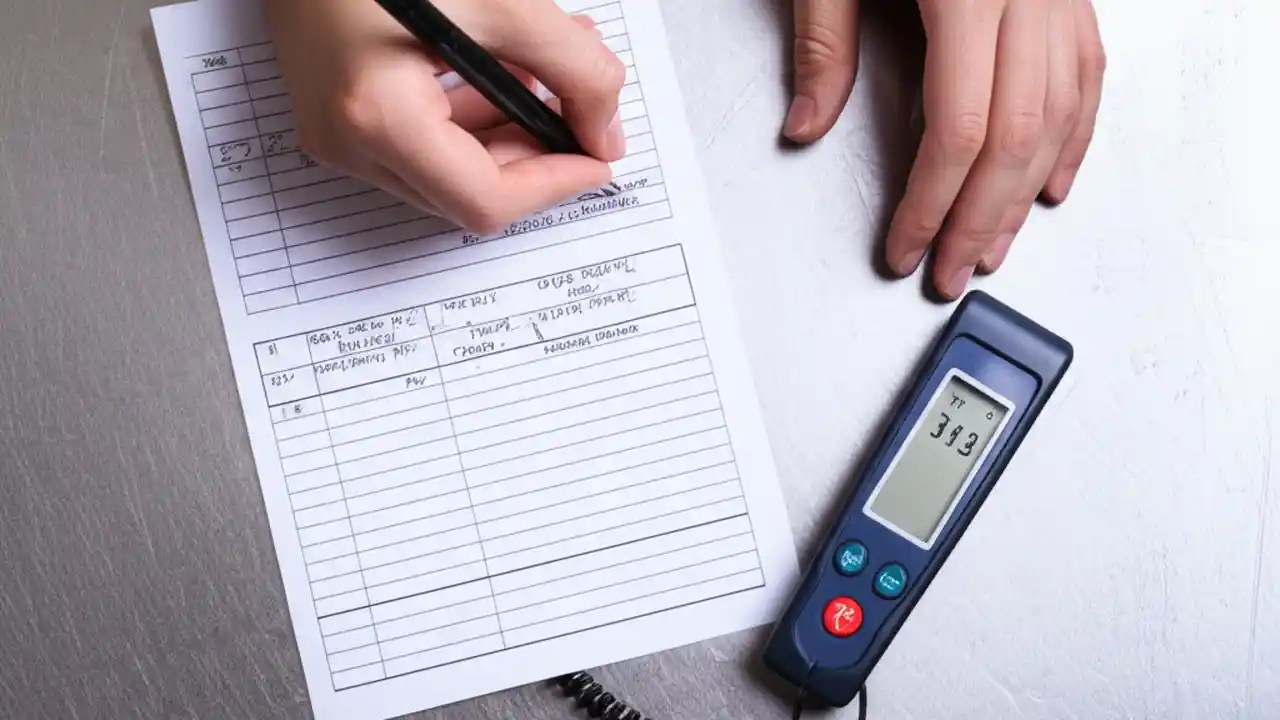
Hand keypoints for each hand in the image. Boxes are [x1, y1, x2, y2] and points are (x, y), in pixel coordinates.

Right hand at [265, 0, 626, 234]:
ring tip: (551, 76)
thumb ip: (574, 69)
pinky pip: (418, 145)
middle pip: (469, 194)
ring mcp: (335, 134)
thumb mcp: (500, 2)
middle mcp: (348, 141)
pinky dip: (472, 119)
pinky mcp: (337, 117)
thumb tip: (604, 130)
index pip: (487, 200)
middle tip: (583, 109)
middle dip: (537, 154)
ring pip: (448, 174)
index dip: (555, 183)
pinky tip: (506, 74)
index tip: (596, 157)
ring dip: (510, 133)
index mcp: (378, 116)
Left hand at [784, 0, 1105, 299]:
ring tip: (991, 244)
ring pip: (1057, 114)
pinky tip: (1048, 182)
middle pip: (1015, 137)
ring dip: (1024, 193)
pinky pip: (1085, 74)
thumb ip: (824, 44)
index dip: (932, 202)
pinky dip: (1071, 137)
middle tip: (951, 270)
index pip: (959, 130)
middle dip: (981, 220)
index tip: (907, 246)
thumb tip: (807, 125)